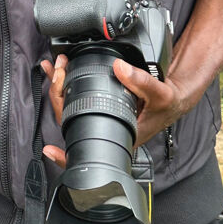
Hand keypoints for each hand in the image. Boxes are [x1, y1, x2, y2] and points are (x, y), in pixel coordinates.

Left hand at [39, 56, 189, 168]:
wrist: (171, 97)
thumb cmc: (167, 103)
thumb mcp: (159, 93)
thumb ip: (141, 81)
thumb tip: (119, 67)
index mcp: (119, 137)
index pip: (88, 149)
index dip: (67, 156)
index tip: (51, 151)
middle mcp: (106, 131)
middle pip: (71, 119)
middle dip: (58, 93)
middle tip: (58, 71)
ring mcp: (100, 118)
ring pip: (70, 107)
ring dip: (58, 86)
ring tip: (53, 67)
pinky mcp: (98, 106)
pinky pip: (76, 97)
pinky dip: (65, 83)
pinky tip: (58, 72)